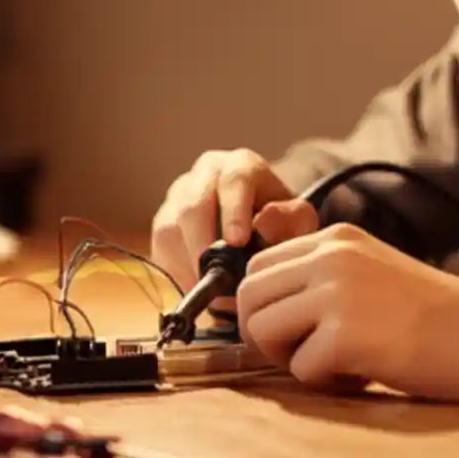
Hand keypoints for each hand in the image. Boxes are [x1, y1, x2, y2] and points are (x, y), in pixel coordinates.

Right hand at [150, 149, 296, 289]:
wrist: (258, 228)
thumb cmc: (281, 225)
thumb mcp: (298, 221)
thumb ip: (291, 220)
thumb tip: (264, 223)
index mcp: (239, 166)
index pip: (234, 179)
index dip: (234, 211)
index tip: (238, 242)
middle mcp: (202, 176)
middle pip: (193, 205)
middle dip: (204, 244)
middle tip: (219, 278)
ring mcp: (178, 198)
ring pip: (170, 228)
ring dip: (189, 264)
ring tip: (212, 290)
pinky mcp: (163, 224)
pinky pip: (160, 248)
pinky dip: (178, 272)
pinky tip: (198, 287)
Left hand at [237, 223, 458, 402]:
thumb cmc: (431, 315)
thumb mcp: (370, 271)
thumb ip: (321, 277)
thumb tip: (260, 308)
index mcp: (335, 238)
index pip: (258, 265)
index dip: (264, 306)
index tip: (292, 330)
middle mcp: (330, 257)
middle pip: (249, 296)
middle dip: (264, 334)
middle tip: (303, 354)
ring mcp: (336, 293)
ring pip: (262, 329)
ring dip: (289, 359)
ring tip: (333, 365)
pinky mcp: (346, 335)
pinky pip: (300, 368)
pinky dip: (325, 383)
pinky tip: (362, 377)